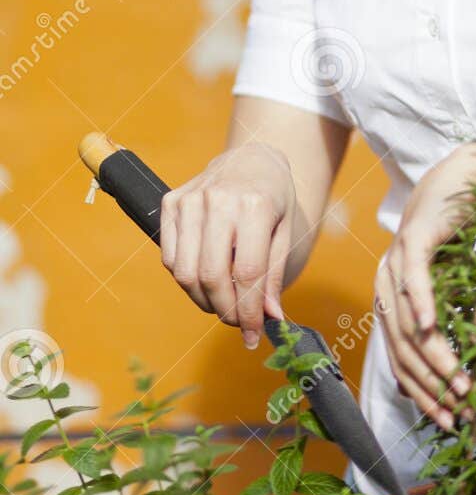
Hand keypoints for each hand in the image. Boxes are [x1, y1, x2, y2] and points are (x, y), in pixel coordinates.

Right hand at [159, 142, 294, 349]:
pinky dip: (186, 280)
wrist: (251, 158)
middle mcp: (218, 200)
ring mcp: (190, 200)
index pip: (246, 273)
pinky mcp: (170, 202)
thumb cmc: (274, 198)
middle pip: (211, 276)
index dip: (248, 311)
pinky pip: (169, 257)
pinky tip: (206, 281)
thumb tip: (269, 319)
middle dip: (225, 310)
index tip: (253, 336)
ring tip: (222, 304)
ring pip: (184, 272)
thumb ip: (274, 275)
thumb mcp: (286, 232)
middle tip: (237, 323)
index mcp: (255, 205)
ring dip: (203, 300)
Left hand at [373, 140, 475, 429]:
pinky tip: (433, 331)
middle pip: (400, 346)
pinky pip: (415, 278)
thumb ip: (454, 324)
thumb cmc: (469, 236)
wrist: (474, 178)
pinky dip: (423, 305)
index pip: (399, 355)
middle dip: (429, 385)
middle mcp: (386, 282)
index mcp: (393, 298)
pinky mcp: (413, 236)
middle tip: (456, 413)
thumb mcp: (462, 290)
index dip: (422, 390)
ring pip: (408, 320)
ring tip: (460, 384)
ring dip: (435, 356)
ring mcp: (396, 258)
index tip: (448, 420)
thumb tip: (459, 373)